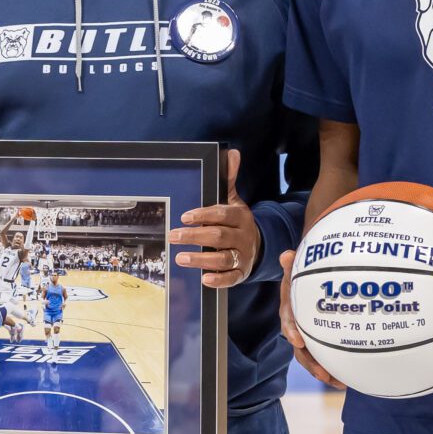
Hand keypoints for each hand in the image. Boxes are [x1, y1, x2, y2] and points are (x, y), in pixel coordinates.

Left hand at [168, 149, 260, 288]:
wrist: (258, 245)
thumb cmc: (237, 222)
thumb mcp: (234, 200)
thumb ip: (229, 180)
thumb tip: (232, 154)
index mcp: (240, 217)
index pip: (222, 214)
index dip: (204, 215)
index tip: (185, 217)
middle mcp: (243, 236)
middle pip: (219, 236)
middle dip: (195, 236)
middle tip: (174, 236)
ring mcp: (242, 255)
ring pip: (223, 258)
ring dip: (201, 259)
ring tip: (180, 258)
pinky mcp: (241, 272)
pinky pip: (231, 278)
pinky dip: (218, 279)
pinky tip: (204, 279)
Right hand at [278, 249, 344, 388]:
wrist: (309, 281)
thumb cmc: (304, 276)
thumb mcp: (298, 269)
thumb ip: (294, 265)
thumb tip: (286, 255)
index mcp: (290, 313)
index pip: (288, 323)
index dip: (292, 332)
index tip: (298, 341)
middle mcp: (298, 330)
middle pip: (302, 351)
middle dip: (312, 365)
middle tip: (325, 375)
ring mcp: (310, 338)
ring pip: (314, 359)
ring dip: (325, 372)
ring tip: (340, 384)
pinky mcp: (322, 343)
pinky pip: (327, 358)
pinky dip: (336, 369)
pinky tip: (350, 378)